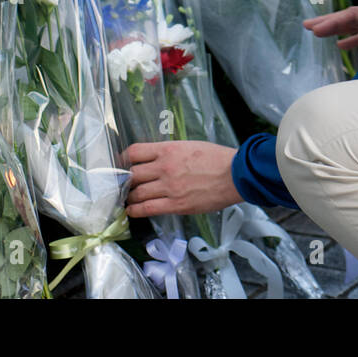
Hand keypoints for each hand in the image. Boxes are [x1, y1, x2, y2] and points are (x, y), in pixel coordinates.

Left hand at [125, 141, 241, 217]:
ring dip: (130, 197)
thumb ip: (170, 152)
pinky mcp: (176, 204)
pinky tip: (133, 210)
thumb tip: (154, 160)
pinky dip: (135, 210)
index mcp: (168, 149)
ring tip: (129, 199)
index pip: (134, 152)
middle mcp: (165, 167)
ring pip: (137, 193)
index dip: (123, 159)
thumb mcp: (190, 146)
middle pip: (131, 175)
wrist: (236, 175)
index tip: (121, 165)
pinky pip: (147, 209)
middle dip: (125, 181)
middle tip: (123, 185)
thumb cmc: (217, 158)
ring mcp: (169, 187)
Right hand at [303, 5, 357, 60]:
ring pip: (353, 27)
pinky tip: (340, 45)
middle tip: (306, 25)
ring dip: (335, 30)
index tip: (316, 30)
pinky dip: (351, 40)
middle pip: (348, 18)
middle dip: (327, 22)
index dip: (332, 22)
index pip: (352, 15)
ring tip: (317, 33)